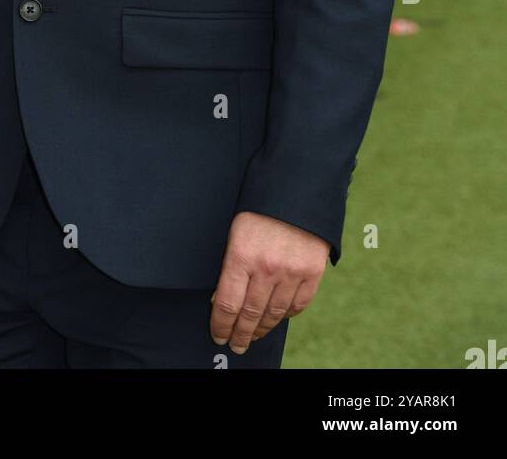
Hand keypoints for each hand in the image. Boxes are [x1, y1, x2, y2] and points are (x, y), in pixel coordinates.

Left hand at [209, 211, 328, 352]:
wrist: (299, 184)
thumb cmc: (261, 205)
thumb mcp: (236, 229)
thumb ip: (230, 264)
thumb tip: (221, 299)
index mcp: (241, 255)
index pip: (227, 304)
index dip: (220, 325)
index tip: (217, 335)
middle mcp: (266, 268)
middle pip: (250, 314)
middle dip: (240, 334)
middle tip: (235, 345)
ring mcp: (292, 271)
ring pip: (274, 313)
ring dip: (262, 329)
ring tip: (253, 336)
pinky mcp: (312, 272)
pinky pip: (298, 304)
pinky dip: (286, 314)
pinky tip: (278, 317)